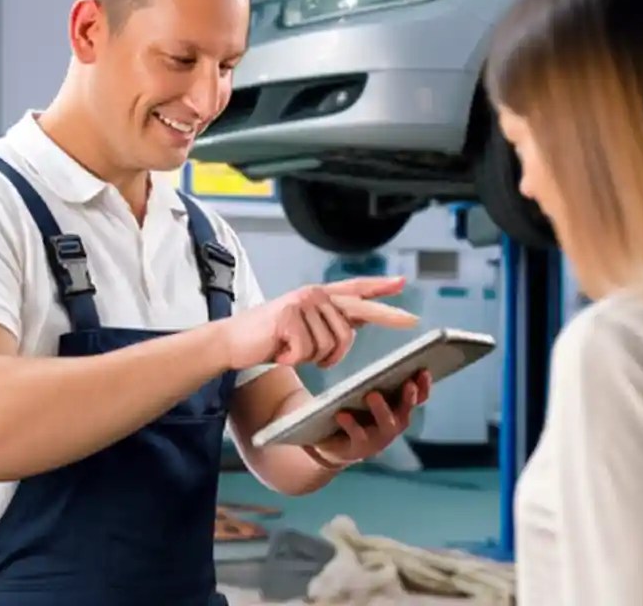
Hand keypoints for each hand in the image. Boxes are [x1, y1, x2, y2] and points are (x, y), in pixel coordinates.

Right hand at [217, 276, 417, 370]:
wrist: (231, 343)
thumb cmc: (269, 340)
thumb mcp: (305, 329)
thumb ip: (331, 322)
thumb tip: (359, 321)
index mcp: (318, 297)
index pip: (354, 289)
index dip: (379, 287)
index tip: (402, 283)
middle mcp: (313, 294)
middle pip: (357, 315)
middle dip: (385, 317)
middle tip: (412, 320)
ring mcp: (301, 303)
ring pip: (333, 345)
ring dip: (314, 358)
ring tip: (291, 351)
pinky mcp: (288, 317)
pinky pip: (309, 352)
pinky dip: (294, 360)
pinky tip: (279, 352)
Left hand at [309, 370, 433, 466]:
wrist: (334, 444)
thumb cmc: (356, 410)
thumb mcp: (368, 392)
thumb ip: (378, 378)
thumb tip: (379, 344)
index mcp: (399, 409)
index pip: (418, 396)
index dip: (424, 385)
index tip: (424, 369)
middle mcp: (393, 425)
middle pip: (405, 411)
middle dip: (409, 397)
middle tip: (408, 383)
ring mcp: (377, 439)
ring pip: (385, 425)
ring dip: (381, 409)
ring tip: (372, 394)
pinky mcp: (358, 448)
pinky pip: (356, 435)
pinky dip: (350, 424)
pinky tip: (341, 413)